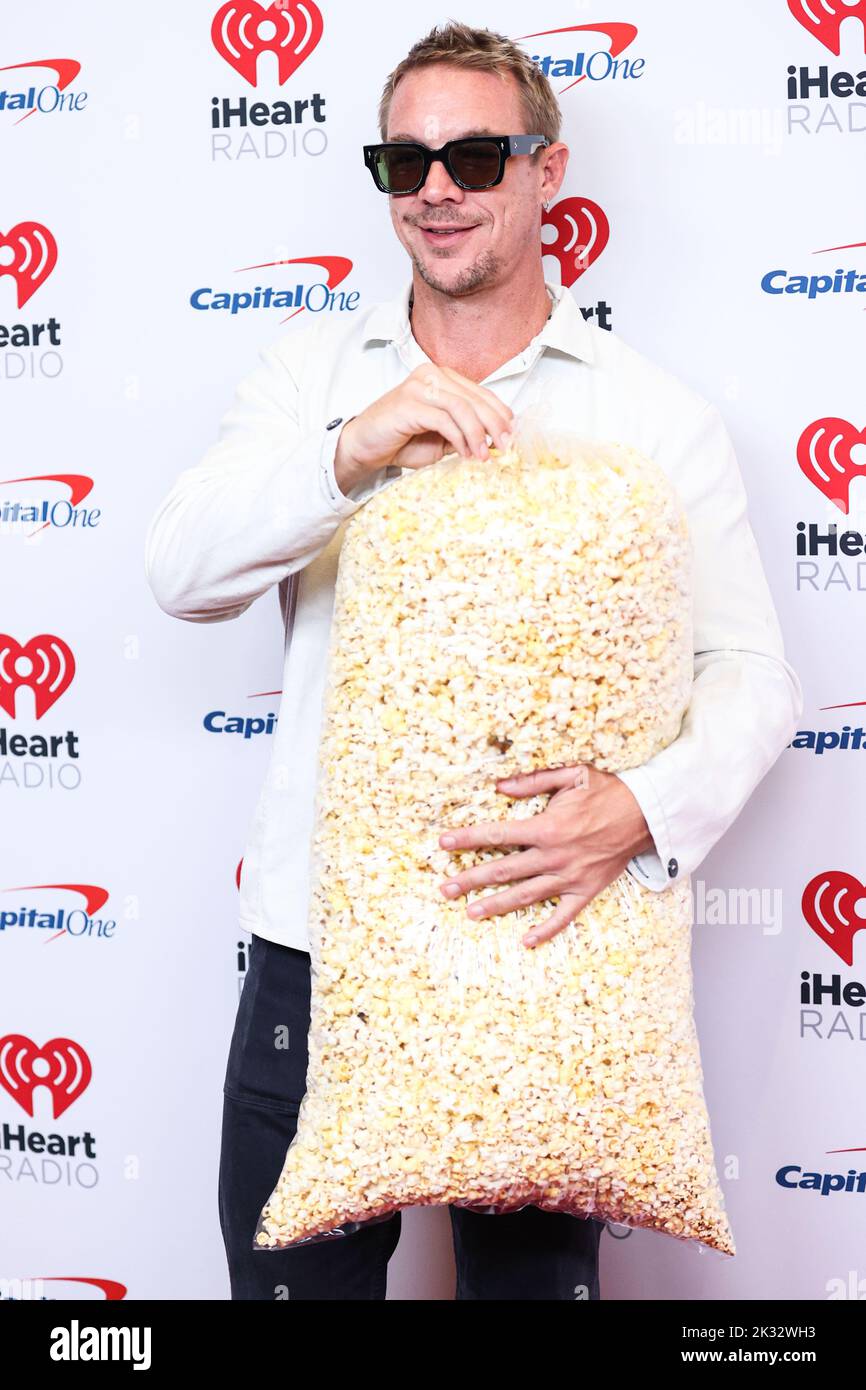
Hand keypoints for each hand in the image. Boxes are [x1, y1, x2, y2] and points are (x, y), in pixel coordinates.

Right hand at [333, 363, 513, 493]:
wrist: (365, 447)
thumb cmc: (402, 440)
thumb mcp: (443, 437)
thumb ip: (467, 432)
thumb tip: (499, 439)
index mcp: (442, 377)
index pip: (481, 392)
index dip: (500, 414)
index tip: (512, 436)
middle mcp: (431, 374)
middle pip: (475, 398)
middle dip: (495, 424)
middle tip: (506, 447)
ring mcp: (419, 386)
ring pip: (463, 407)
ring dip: (478, 434)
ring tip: (484, 455)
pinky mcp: (410, 403)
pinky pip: (445, 419)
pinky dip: (460, 439)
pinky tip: (466, 454)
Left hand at [437, 765, 655, 948]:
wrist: (647, 814)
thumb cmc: (609, 791)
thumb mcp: (572, 775)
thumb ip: (533, 781)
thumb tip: (499, 786)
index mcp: (547, 827)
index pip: (497, 835)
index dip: (467, 839)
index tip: (443, 844)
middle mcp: (554, 856)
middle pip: (503, 871)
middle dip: (471, 879)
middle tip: (445, 889)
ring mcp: (570, 877)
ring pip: (525, 895)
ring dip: (496, 905)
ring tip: (471, 912)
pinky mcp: (586, 891)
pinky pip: (563, 916)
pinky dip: (545, 930)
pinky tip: (526, 941)